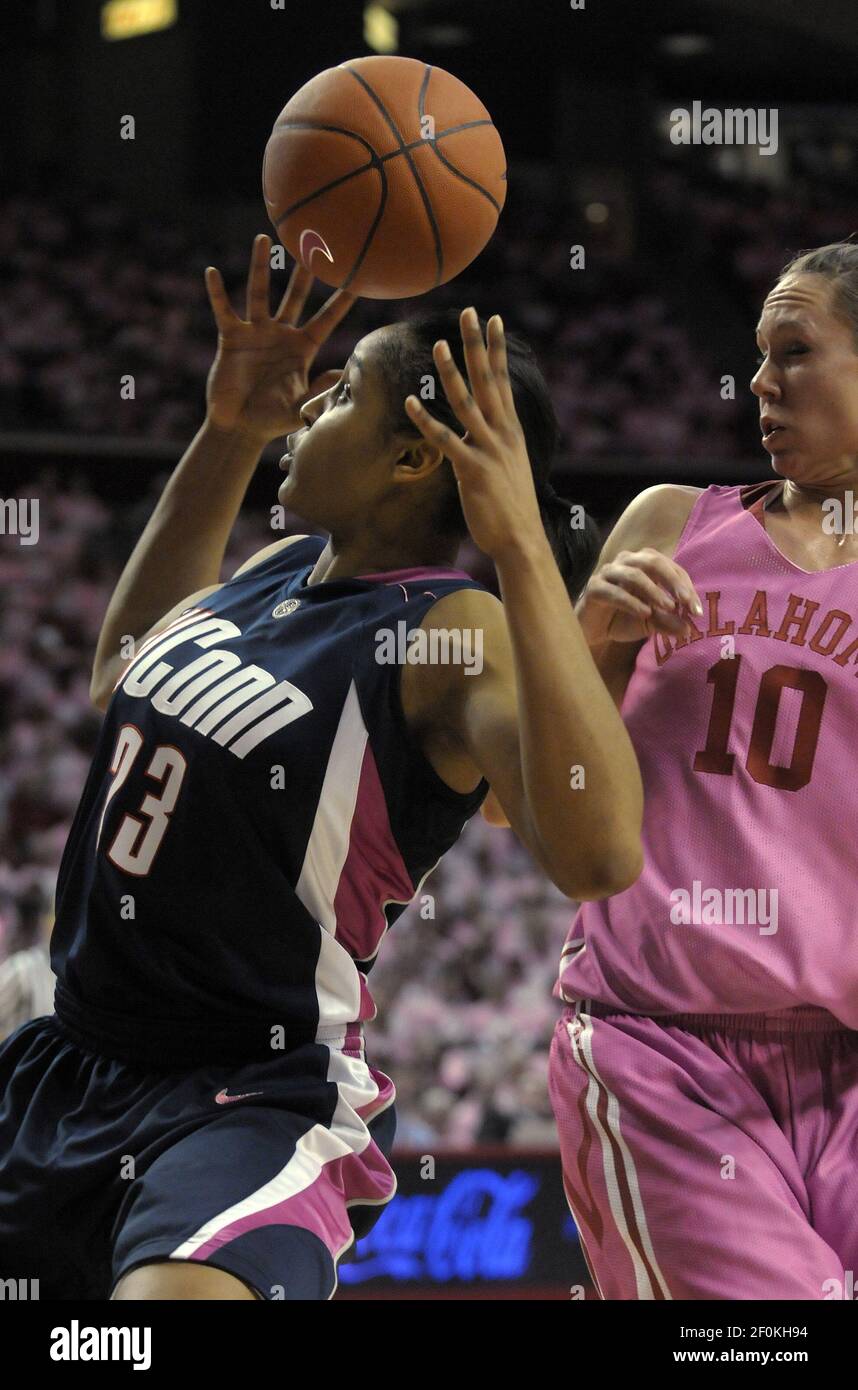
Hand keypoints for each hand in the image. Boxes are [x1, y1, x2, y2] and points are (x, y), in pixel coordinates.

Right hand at [204, 233, 354, 443]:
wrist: (240, 427)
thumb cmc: (273, 419)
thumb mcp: (301, 406)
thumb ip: (321, 389)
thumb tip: (345, 373)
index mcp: (302, 348)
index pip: (326, 320)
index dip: (341, 302)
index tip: (357, 280)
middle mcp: (280, 335)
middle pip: (294, 297)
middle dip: (304, 273)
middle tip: (313, 244)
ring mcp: (255, 333)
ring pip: (259, 293)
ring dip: (260, 267)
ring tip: (263, 238)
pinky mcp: (231, 338)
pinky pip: (224, 311)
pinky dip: (217, 293)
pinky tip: (212, 272)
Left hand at [404, 307, 543, 561]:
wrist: (521, 539)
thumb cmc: (513, 508)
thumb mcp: (510, 467)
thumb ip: (497, 444)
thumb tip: (485, 433)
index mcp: (511, 430)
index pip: (502, 381)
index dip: (496, 350)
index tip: (493, 320)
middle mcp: (503, 434)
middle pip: (487, 380)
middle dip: (477, 345)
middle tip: (470, 312)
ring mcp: (489, 450)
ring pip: (467, 403)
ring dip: (451, 373)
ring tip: (438, 345)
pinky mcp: (473, 470)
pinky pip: (447, 440)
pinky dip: (427, 420)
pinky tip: (411, 402)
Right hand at [576, 548, 703, 644]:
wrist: (592, 631)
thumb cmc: (622, 619)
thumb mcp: (651, 623)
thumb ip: (668, 622)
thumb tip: (688, 628)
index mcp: (643, 564)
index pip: (669, 567)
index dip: (685, 585)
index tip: (696, 609)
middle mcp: (625, 562)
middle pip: (653, 561)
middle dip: (673, 581)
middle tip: (686, 601)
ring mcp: (607, 573)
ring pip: (634, 574)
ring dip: (654, 591)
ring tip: (668, 607)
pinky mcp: (593, 588)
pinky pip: (614, 591)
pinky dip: (632, 602)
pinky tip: (645, 614)